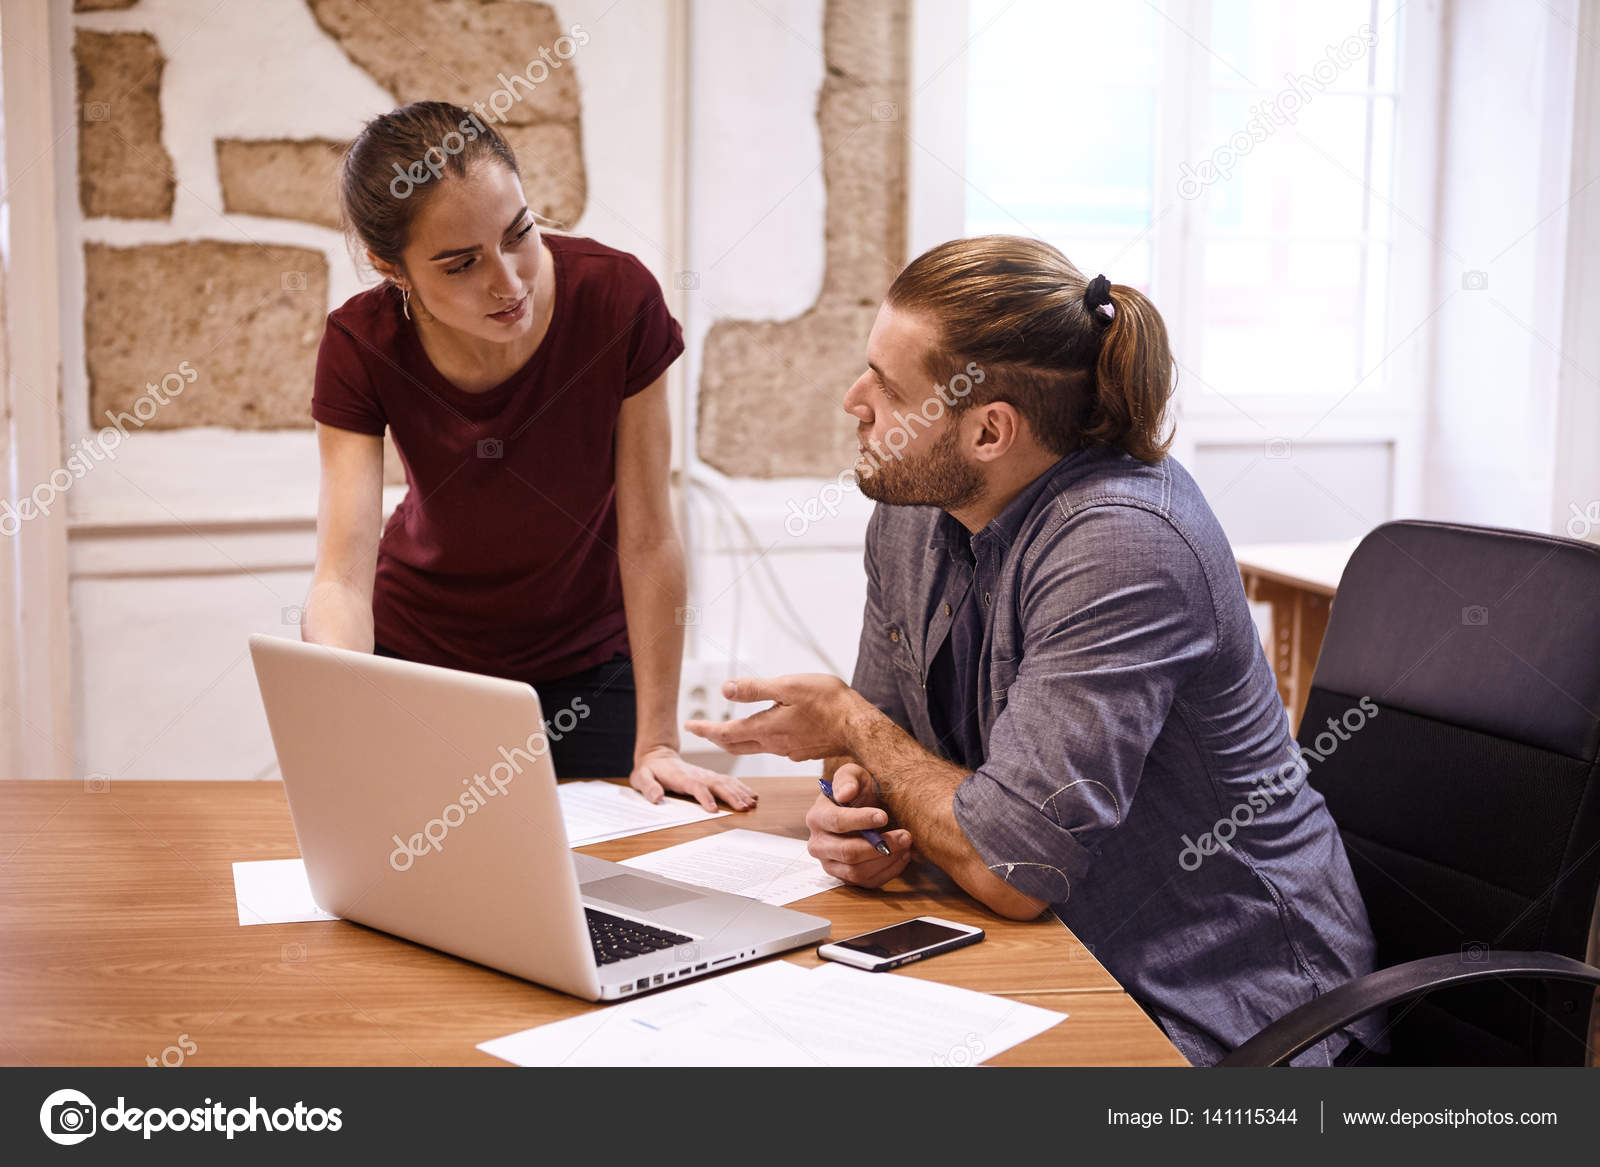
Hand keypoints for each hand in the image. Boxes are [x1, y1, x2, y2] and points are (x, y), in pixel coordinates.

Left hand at [629, 745, 757, 811]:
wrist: (658, 756)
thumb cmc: (649, 770)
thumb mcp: (641, 777)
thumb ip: (648, 786)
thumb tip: (656, 797)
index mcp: (681, 776)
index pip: (695, 786)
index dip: (705, 797)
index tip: (713, 809)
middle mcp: (697, 774)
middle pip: (716, 784)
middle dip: (731, 796)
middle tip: (743, 808)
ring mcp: (705, 774)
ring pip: (725, 782)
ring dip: (739, 792)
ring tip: (751, 803)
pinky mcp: (710, 777)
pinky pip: (728, 781)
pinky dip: (741, 787)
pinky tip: (751, 795)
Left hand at [682, 673, 863, 761]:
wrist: (859, 726)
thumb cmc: (827, 701)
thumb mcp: (788, 686)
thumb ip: (755, 689)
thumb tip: (725, 689)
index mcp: (766, 728)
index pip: (726, 733)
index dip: (705, 729)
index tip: (689, 726)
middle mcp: (774, 744)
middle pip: (736, 745)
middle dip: (716, 738)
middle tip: (702, 731)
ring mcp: (789, 750)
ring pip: (755, 747)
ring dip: (737, 740)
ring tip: (728, 732)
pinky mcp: (802, 751)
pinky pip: (774, 747)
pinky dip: (761, 740)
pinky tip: (768, 731)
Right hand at [805, 763, 912, 887]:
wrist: (862, 809)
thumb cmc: (857, 791)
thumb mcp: (853, 775)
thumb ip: (847, 779)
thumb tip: (845, 794)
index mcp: (817, 817)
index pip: (836, 822)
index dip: (861, 820)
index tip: (884, 816)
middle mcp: (818, 845)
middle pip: (847, 853)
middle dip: (879, 845)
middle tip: (905, 835)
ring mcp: (831, 864)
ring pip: (857, 872)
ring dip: (886, 860)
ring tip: (906, 844)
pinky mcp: (846, 877)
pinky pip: (867, 882)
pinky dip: (888, 871)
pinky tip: (902, 855)